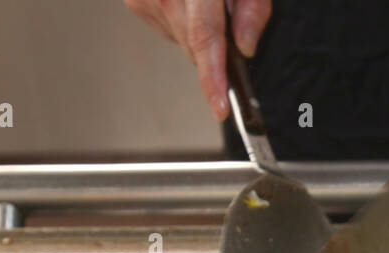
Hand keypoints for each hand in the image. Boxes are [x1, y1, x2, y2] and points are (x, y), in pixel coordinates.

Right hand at [124, 0, 271, 119]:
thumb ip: (253, 7)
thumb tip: (246, 47)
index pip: (204, 38)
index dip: (213, 76)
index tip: (219, 105)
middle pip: (194, 46)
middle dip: (217, 50)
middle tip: (231, 22)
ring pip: (181, 42)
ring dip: (199, 34)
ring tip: (206, 1)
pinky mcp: (135, 1)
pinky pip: (167, 29)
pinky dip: (182, 24)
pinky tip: (188, 2)